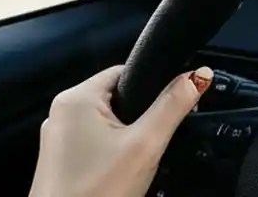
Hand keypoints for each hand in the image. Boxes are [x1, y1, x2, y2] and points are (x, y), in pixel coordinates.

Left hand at [29, 65, 211, 196]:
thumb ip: (172, 106)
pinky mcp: (60, 162)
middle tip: (151, 143)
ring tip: (136, 161)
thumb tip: (199, 75)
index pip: (124, 73)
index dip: (152, 87)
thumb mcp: (145, 145)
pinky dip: (111, 153)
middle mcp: (61, 113)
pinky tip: (119, 173)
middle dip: (140, 118)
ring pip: (107, 124)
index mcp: (76, 98)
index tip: (170, 108)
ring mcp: (58, 140)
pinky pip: (94, 144)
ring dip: (126, 138)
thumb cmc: (100, 191)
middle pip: (117, 99)